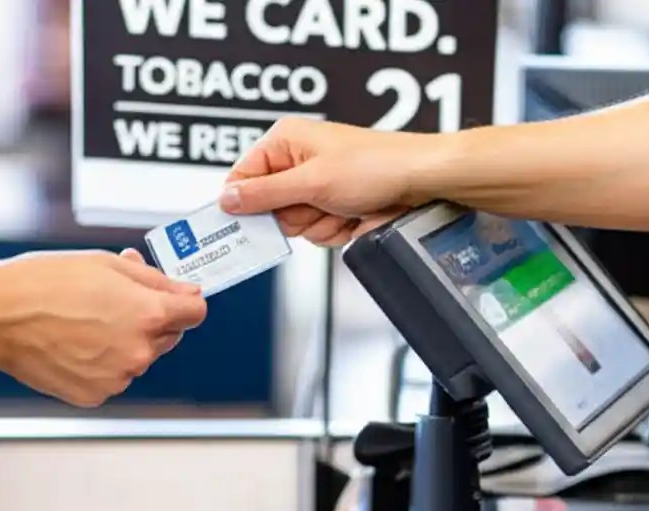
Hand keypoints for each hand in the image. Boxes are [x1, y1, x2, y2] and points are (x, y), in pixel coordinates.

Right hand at [0, 249, 205, 406]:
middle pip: (169, 336)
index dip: (184, 301)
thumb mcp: (108, 265)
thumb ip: (156, 281)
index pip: (196, 312)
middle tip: (113, 302)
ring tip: (83, 322)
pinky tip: (73, 344)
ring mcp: (119, 378)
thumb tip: (187, 292)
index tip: (171, 297)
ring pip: (139, 358)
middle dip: (151, 320)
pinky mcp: (96, 395)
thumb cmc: (47, 283)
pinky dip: (101, 363)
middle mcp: (140, 352)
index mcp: (149, 315)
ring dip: (124, 342)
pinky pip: (113, 376)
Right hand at [219, 118, 435, 245]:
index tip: (243, 225)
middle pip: (268, 207)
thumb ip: (265, 194)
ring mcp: (317, 185)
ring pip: (295, 225)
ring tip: (343, 207)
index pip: (242, 177)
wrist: (422, 181)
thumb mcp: (312, 183)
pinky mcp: (334, 205)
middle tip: (318, 205)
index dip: (243, 203)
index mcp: (285, 141)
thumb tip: (227, 199)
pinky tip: (354, 215)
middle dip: (295, 216)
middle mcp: (297, 160)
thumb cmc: (375, 166)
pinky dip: (336, 229)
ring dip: (319, 224)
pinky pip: (318, 231)